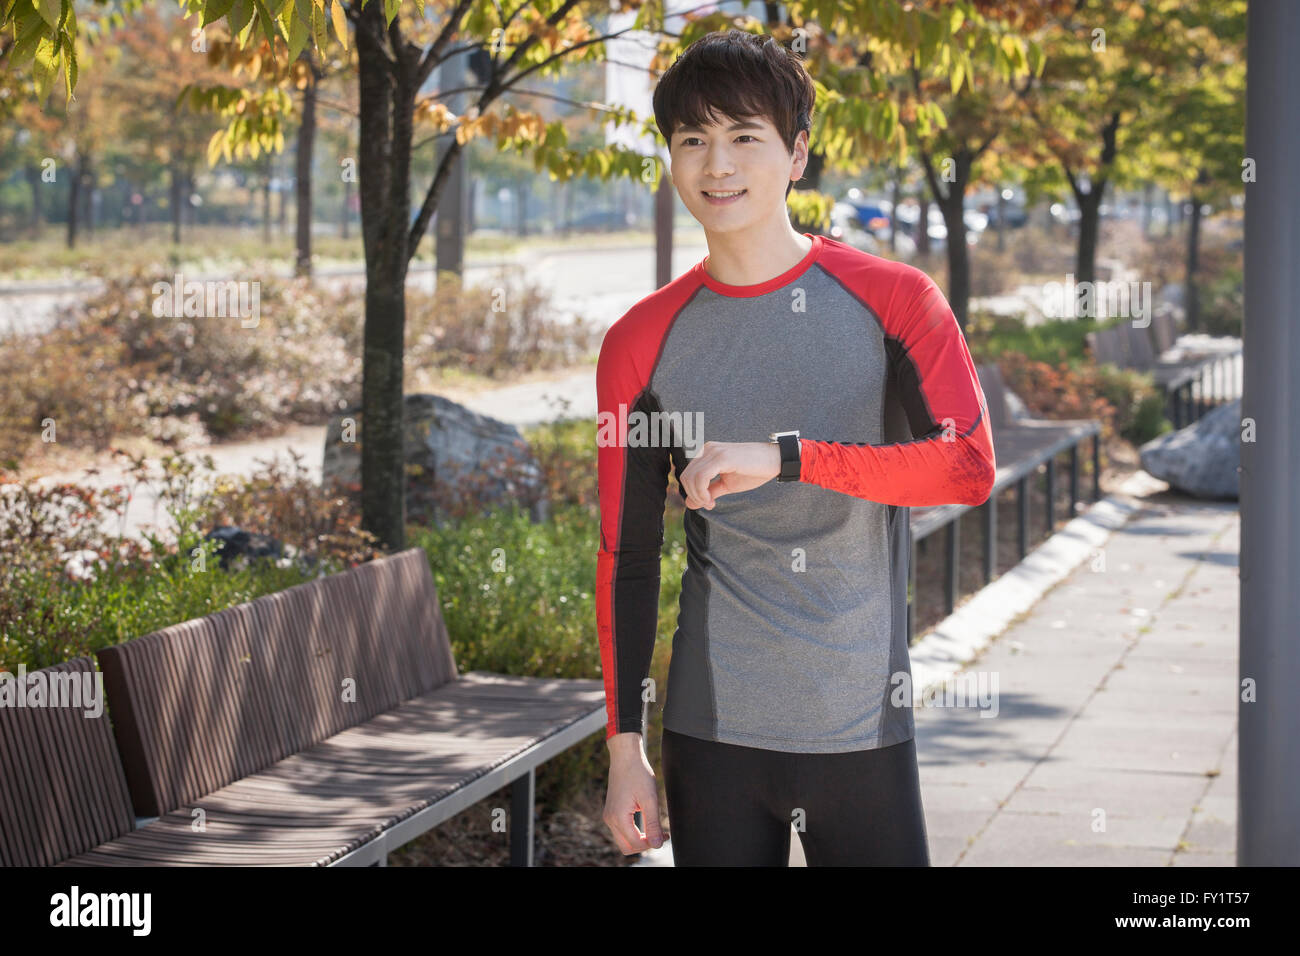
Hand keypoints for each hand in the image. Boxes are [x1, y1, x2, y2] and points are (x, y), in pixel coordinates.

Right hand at [603, 733, 665, 853]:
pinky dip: (634, 832)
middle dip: (644, 845)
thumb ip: (653, 824)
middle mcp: (610, 819)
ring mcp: (609, 816)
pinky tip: (647, 822)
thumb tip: (657, 845)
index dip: (651, 844)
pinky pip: (622, 830)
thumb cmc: (638, 774)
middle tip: (661, 835)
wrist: (625, 756)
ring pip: (624, 840)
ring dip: (640, 839)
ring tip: (656, 829)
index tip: (665, 835)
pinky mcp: (611, 811)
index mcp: (618, 817)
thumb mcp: (650, 799)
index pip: (635, 844)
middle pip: (627, 847)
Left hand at [678, 441, 780, 509]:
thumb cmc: (753, 471)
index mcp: (706, 453)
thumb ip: (708, 492)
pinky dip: (702, 492)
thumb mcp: (727, 485)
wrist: (774, 460)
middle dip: (694, 496)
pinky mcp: (721, 457)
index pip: (687, 475)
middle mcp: (707, 449)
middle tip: (708, 505)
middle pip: (686, 477)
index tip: (708, 503)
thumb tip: (689, 504)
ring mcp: (714, 451)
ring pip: (691, 478)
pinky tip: (711, 500)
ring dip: (698, 496)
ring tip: (711, 503)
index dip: (692, 493)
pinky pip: (701, 477)